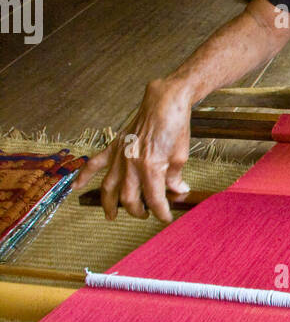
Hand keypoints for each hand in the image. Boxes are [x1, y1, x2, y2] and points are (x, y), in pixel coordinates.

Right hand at [71, 78, 191, 221]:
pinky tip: (76, 187)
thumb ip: (175, 178)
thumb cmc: (175, 127)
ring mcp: (120, 156)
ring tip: (112, 215)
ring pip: (109, 187)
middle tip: (145, 214)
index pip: (155, 200)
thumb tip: (178, 192)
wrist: (164, 103)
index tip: (166, 218)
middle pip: (129, 199)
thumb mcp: (181, 156)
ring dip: (109, 204)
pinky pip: (94, 163)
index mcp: (151, 168)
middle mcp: (131, 165)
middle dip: (137, 211)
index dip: (162, 213)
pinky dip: (83, 176)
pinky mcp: (114, 146)